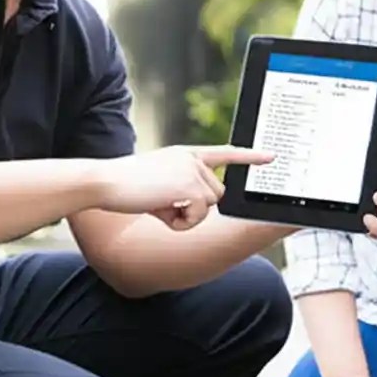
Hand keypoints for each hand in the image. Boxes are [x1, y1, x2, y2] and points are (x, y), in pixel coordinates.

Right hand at [103, 145, 273, 229]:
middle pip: (216, 195)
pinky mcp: (191, 186)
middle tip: (162, 204)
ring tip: (157, 205)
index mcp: (186, 154)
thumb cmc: (125, 187)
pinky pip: (198, 216)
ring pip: (208, 206)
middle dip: (194, 208)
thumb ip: (180, 187)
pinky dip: (181, 222)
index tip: (271, 156)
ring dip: (186, 216)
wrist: (105, 182)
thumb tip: (198, 205)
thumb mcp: (158, 182)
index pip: (223, 153)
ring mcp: (193, 171)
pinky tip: (159, 210)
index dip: (249, 157)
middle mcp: (193, 159)